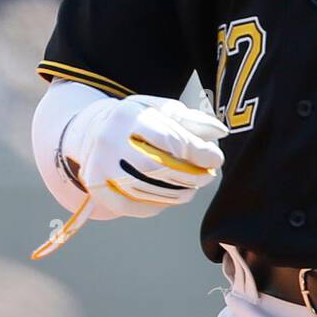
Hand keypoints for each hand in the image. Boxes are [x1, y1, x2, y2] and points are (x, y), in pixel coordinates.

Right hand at [72, 93, 227, 218]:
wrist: (97, 130)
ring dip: (175, 194)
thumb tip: (220, 132)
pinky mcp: (96, 186)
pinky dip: (153, 206)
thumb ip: (191, 120)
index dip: (197, 153)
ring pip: (144, 188)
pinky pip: (129, 206)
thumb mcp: (163, 110)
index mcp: (128, 116)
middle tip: (207, 177)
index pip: (168, 138)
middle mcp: (108, 140)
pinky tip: (168, 200)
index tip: (216, 159)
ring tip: (191, 189)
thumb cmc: (140, 121)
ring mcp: (99, 165)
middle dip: (189, 176)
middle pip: (155, 167)